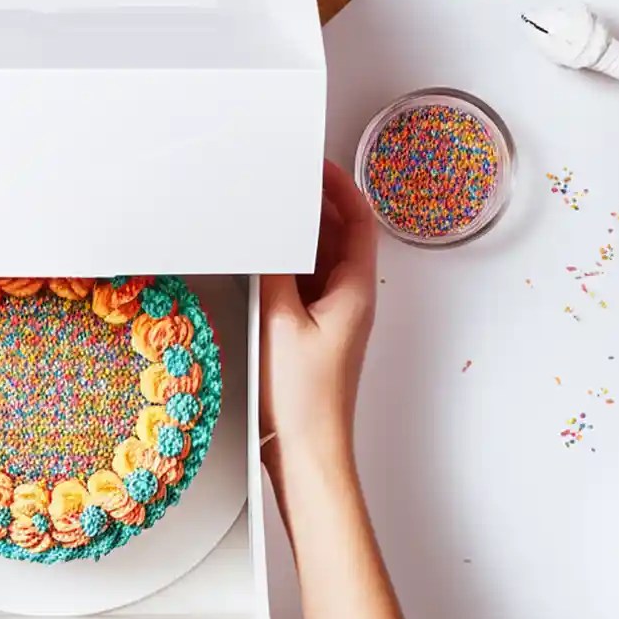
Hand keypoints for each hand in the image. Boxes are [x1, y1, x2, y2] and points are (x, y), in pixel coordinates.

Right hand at [260, 161, 376, 451]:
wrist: (305, 452)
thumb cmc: (302, 398)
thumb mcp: (279, 322)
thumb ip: (274, 271)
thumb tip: (267, 232)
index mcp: (356, 291)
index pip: (359, 221)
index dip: (340, 187)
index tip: (315, 166)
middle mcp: (349, 301)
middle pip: (337, 237)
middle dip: (313, 206)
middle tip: (282, 183)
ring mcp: (330, 318)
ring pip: (317, 262)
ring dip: (295, 237)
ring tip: (265, 214)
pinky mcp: (309, 335)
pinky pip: (301, 287)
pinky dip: (283, 267)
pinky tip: (258, 261)